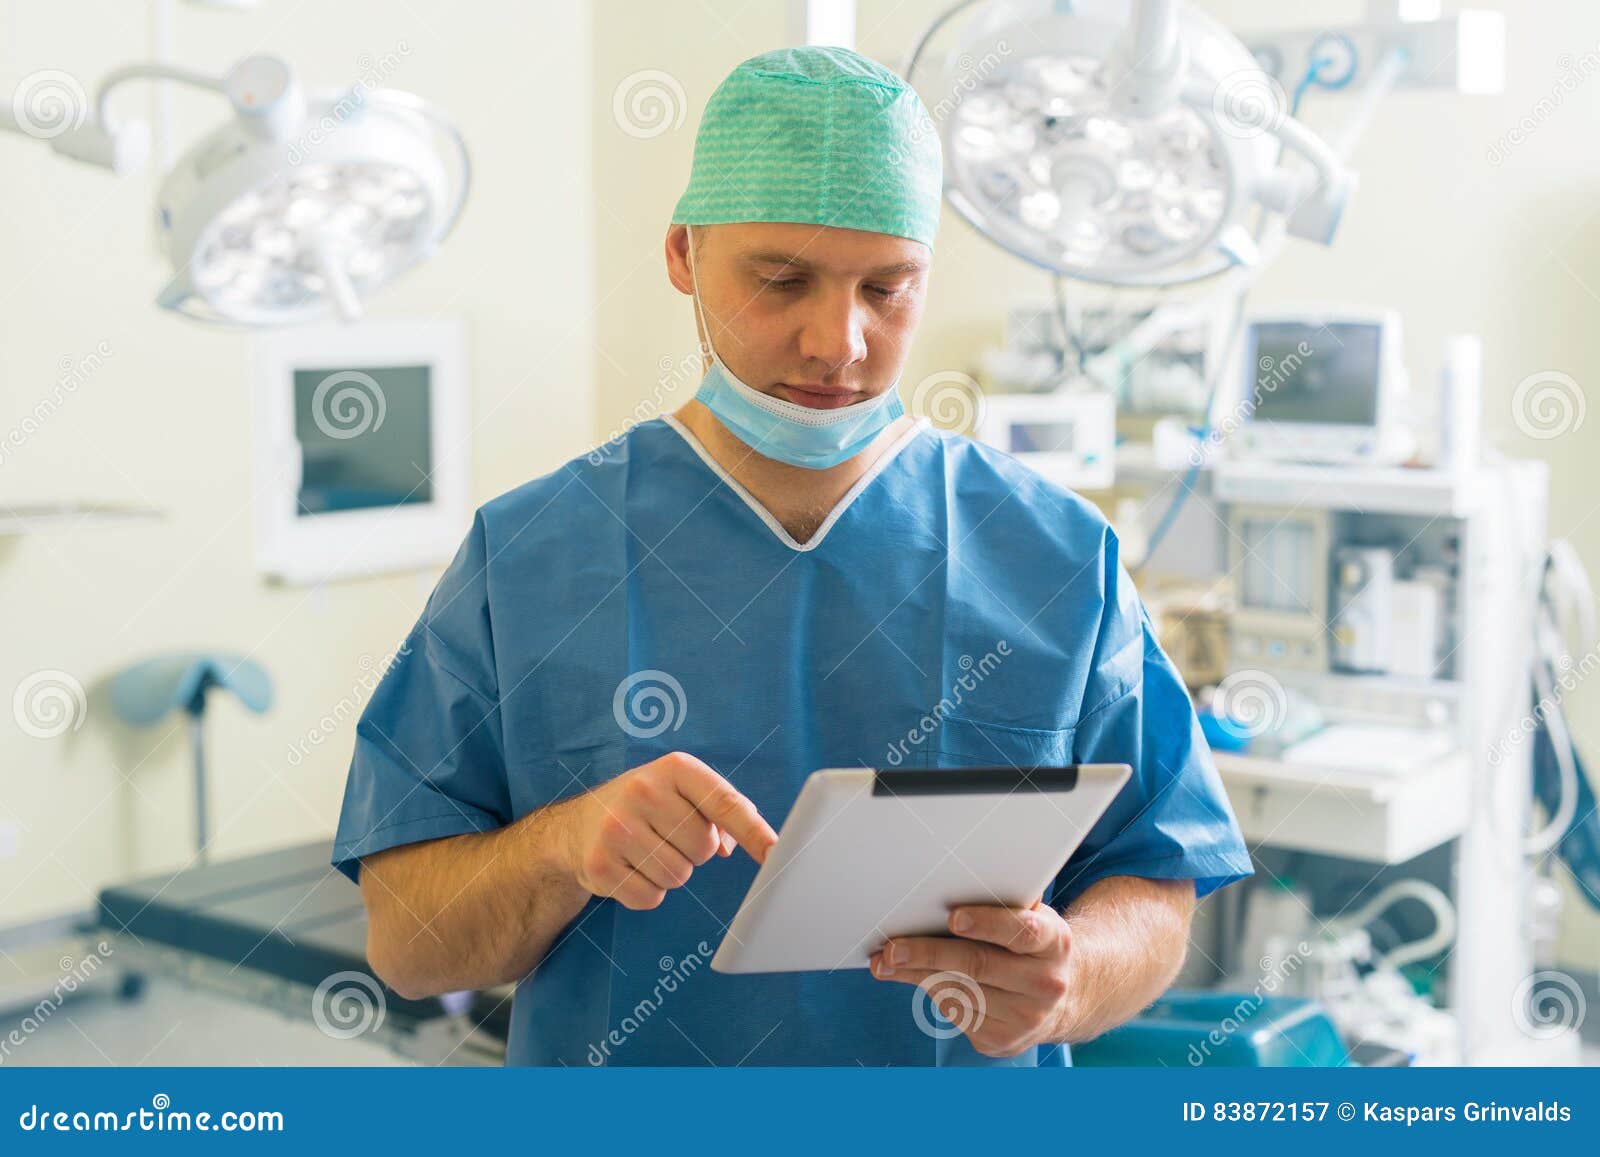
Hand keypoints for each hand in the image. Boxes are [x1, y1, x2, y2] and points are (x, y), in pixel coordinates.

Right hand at [560, 751, 777, 909]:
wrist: (577, 825)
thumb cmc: (647, 807)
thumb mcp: (683, 791)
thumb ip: (725, 810)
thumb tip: (749, 843)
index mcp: (675, 767)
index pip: (726, 803)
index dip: (755, 832)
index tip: (778, 854)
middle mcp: (643, 790)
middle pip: (704, 848)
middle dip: (694, 852)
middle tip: (667, 836)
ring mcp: (617, 826)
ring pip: (679, 877)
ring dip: (670, 872)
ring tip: (647, 851)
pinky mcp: (600, 863)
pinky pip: (650, 898)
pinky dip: (647, 892)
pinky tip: (629, 869)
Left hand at [869, 898, 1074, 1057]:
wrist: (1061, 1000)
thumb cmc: (1032, 945)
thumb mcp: (1032, 917)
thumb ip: (1005, 901)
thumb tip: (958, 878)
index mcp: (1054, 942)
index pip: (1022, 931)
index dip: (987, 923)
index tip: (953, 918)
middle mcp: (1045, 984)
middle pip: (979, 965)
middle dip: (929, 954)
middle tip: (892, 949)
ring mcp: (1025, 1018)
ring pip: (959, 992)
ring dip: (918, 974)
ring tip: (887, 960)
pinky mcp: (1002, 1041)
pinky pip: (956, 1013)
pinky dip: (932, 992)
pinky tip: (918, 978)